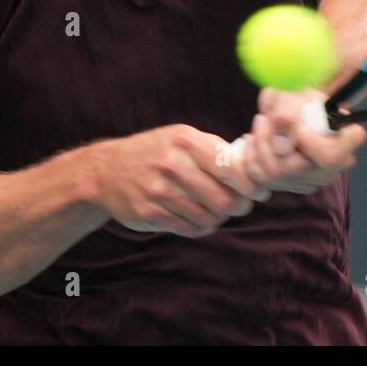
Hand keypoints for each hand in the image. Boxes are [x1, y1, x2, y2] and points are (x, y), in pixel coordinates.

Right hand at [92, 124, 265, 237]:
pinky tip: (200, 217)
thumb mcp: (182, 137)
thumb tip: (255, 168)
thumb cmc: (156, 150)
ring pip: (209, 218)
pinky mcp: (150, 214)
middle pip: (224, 199)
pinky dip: (202, 226)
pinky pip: (190, 228)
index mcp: (185, 140)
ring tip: (218, 210)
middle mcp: (172, 165)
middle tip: (241, 204)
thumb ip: (215, 150)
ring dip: (220, 218)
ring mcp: (159, 191)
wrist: (107, 170)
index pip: (231, 168)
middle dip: (239, 205)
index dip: (252, 184)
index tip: (259, 190)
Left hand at [230, 88, 366, 194]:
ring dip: (258, 146)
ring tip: (259, 123)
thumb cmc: (302, 102)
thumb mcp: (297, 95)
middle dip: (270, 140)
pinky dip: (251, 158)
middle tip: (262, 118)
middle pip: (296, 169)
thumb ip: (289, 111)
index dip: (309, 143)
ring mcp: (310, 182)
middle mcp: (331, 169)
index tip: (297, 125)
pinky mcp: (289, 187)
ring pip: (274, 175)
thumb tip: (281, 145)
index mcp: (344, 142)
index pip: (332, 155)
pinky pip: (261, 181)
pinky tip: (254, 141)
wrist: (296, 112)